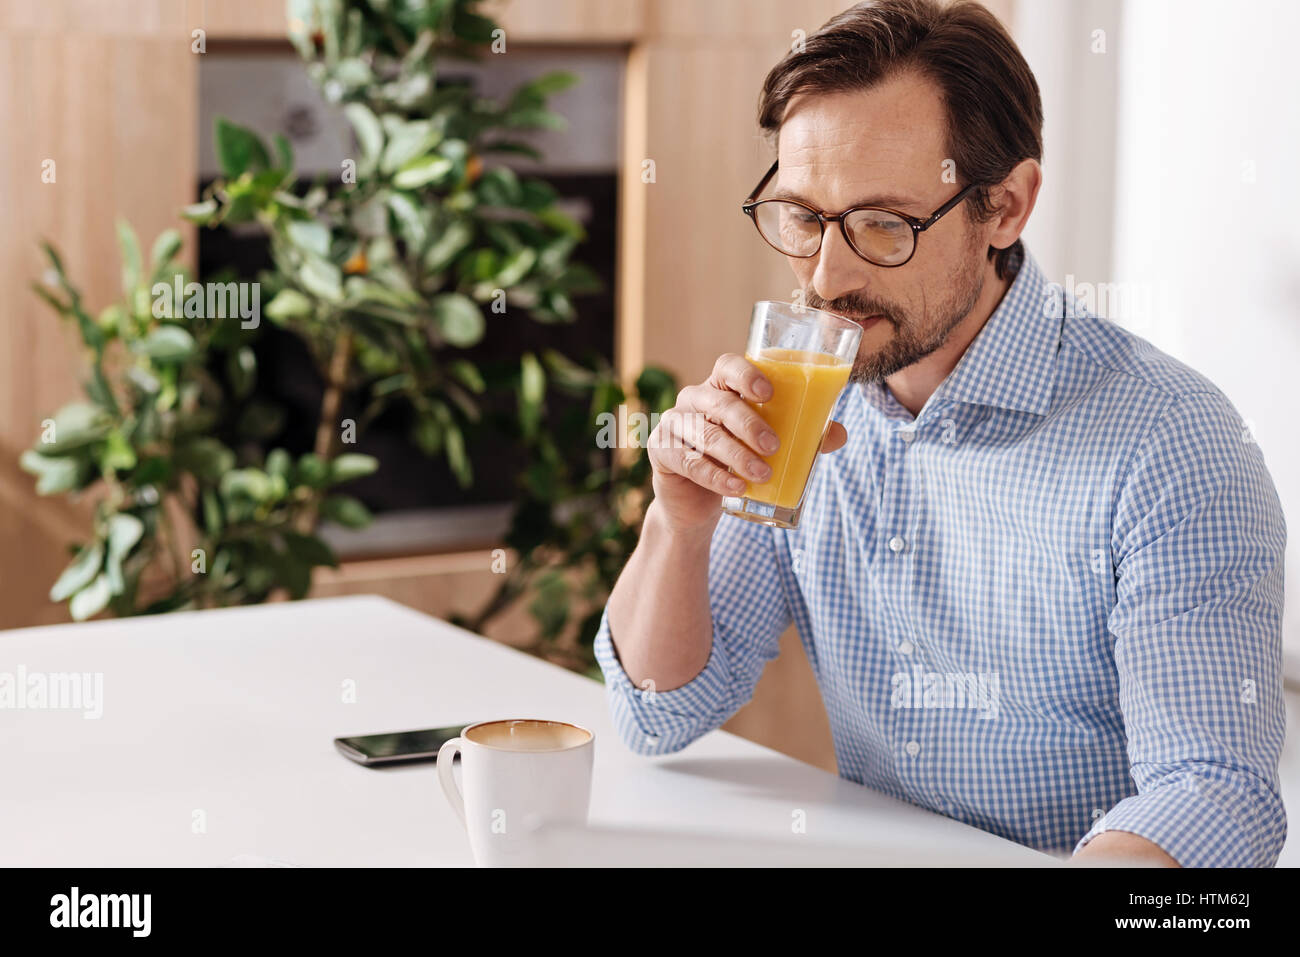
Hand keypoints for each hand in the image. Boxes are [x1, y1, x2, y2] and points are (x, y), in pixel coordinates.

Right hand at [647, 353, 847, 533]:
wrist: (697, 501)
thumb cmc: (736, 460)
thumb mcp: (767, 447)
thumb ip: (801, 436)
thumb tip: (840, 434)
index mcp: (720, 387)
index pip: (727, 366)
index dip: (746, 375)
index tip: (769, 393)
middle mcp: (693, 399)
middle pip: (719, 403)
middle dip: (749, 424)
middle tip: (773, 446)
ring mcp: (673, 424)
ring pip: (705, 435)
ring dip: (737, 455)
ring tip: (763, 473)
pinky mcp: (662, 452)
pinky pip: (689, 462)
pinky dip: (715, 476)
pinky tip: (735, 488)